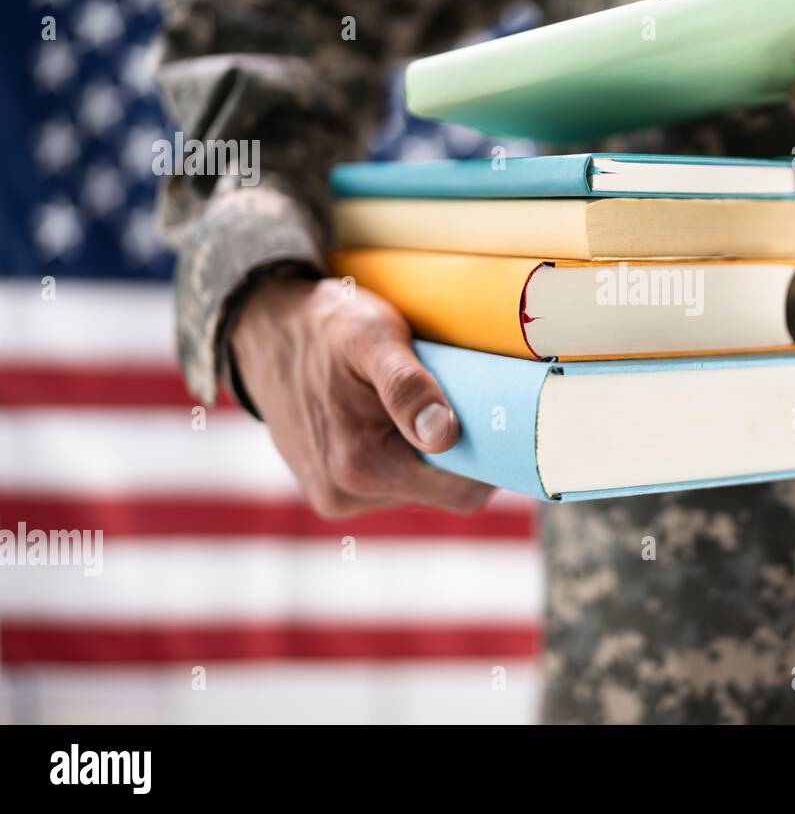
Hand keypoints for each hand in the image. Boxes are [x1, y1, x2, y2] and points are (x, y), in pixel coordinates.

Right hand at [230, 276, 493, 517]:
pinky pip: (393, 480)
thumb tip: (444, 434)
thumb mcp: (371, 337)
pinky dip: (404, 451)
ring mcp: (337, 496)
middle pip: (443, 490)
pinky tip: (390, 416)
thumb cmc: (324, 327)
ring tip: (417, 401)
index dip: (493, 460)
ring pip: (419, 485)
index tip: (503, 421)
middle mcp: (345, 494)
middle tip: (459, 398)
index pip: (462, 491)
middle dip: (461, 451)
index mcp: (360, 465)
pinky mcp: (332, 489)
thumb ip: (408, 386)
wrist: (260, 331)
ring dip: (429, 449)